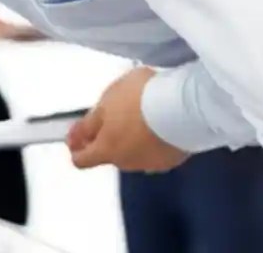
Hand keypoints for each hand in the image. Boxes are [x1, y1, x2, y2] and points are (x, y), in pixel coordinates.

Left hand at [66, 67, 188, 172]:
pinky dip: (153, 139)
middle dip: (107, 137)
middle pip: (109, 154)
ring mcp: (154, 163)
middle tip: (114, 113)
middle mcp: (128, 164)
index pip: (81, 160)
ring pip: (134, 153)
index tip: (78, 132)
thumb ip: (89, 122)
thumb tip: (77, 137)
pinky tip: (159, 121)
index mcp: (107, 151)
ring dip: (132, 138)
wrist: (186, 105)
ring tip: (141, 113)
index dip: (76, 146)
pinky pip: (156, 150)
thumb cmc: (139, 99)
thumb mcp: (105, 102)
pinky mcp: (175, 158)